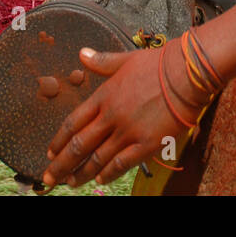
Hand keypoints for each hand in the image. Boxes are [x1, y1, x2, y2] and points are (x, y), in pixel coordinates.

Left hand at [42, 46, 201, 189]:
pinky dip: (107, 174)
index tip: (49, 152)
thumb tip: (81, 53)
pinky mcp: (146, 144)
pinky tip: (99, 180)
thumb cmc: (159, 63)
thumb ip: (102, 61)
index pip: (73, 123)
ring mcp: (128, 132)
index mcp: (104, 96)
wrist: (187, 73)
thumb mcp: (126, 59)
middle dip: (61, 164)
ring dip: (81, 173)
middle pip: (79, 146)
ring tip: (70, 183)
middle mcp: (111, 117)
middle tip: (48, 177)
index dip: (58, 140)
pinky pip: (121, 164)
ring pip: (97, 159)